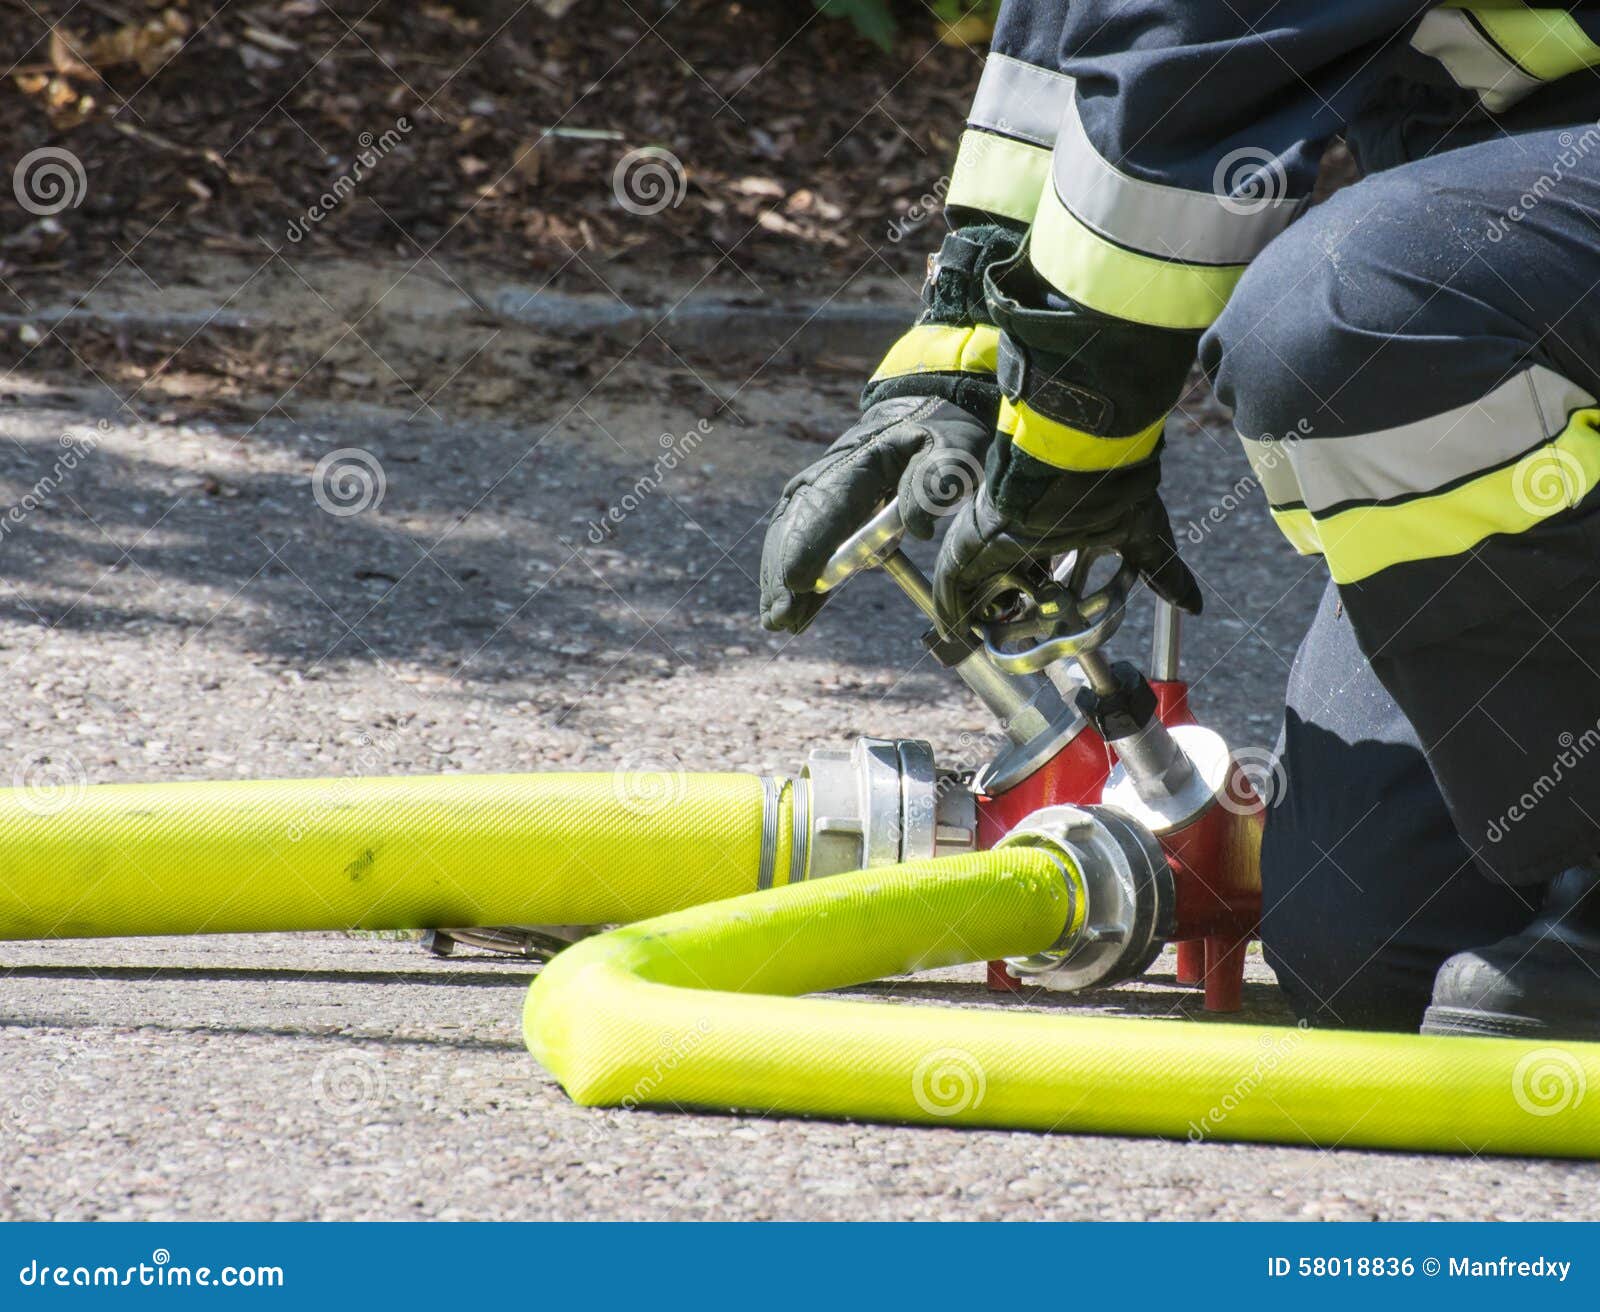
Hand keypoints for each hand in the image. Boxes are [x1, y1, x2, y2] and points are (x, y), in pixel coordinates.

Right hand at [759, 396, 988, 632]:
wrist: (922, 418)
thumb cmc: (941, 437)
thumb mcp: (951, 451)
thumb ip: (934, 483)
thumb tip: (919, 529)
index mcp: (858, 462)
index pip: (825, 508)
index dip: (807, 548)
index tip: (797, 582)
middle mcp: (826, 477)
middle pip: (795, 529)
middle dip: (784, 576)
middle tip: (780, 617)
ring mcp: (816, 493)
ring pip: (787, 540)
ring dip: (779, 583)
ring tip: (777, 622)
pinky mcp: (818, 510)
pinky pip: (797, 545)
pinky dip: (790, 578)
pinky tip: (787, 610)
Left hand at [932, 472, 1201, 638]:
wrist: (1073, 472)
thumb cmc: (1107, 494)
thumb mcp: (1141, 537)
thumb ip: (1162, 571)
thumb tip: (1194, 603)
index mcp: (1051, 530)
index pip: (1036, 567)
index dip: (1035, 595)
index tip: (1041, 618)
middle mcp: (1017, 534)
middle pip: (1002, 578)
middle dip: (1003, 608)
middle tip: (1009, 636)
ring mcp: (990, 539)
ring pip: (974, 584)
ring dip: (976, 612)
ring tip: (981, 639)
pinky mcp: (968, 546)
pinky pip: (952, 587)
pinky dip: (953, 610)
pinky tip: (955, 632)